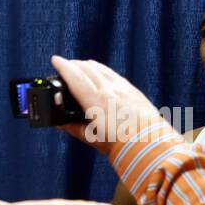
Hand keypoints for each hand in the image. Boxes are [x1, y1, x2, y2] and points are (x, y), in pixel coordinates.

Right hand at [49, 56, 164, 155]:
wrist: (149, 143)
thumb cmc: (121, 145)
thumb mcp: (93, 139)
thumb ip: (74, 129)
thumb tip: (60, 123)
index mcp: (97, 103)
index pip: (76, 78)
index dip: (63, 67)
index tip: (55, 59)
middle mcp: (109, 91)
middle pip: (87, 69)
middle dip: (73, 64)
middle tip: (64, 65)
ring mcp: (122, 88)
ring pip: (100, 68)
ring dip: (86, 65)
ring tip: (79, 66)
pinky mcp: (131, 89)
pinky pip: (112, 73)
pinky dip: (101, 69)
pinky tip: (99, 71)